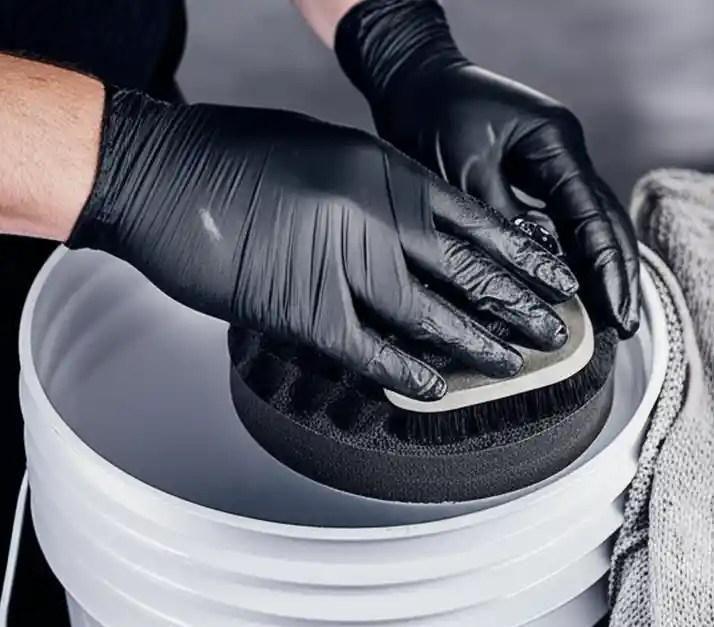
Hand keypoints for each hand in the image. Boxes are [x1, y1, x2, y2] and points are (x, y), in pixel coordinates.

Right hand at [69, 88, 578, 399]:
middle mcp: (375, 216)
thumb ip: (381, 188)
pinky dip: (408, 374)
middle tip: (554, 329)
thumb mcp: (330, 149)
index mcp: (384, 171)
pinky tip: (438, 389)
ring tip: (513, 363)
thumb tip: (423, 223)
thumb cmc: (234, 153)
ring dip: (477, 345)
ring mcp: (342, 264)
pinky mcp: (303, 309)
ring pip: (432, 315)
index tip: (555, 276)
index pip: (478, 220)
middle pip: (469, 270)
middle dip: (518, 304)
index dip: (523, 255)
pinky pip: (371, 352)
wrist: (158, 170)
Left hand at [334, 0, 640, 335]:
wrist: (411, 76)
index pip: (593, 213)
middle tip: (625, 328)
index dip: (606, 267)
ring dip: (602, 271)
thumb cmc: (430, 113)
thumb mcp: (462, 170)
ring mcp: (557, 165)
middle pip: (607, 221)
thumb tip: (538, 275)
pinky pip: (566, 224)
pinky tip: (576, 294)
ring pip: (592, 225)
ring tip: (611, 320)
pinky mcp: (538, 179)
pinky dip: (573, 259)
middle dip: (618, 275)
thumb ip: (502, 220)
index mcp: (556, 142)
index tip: (616, 311)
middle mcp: (567, 153)